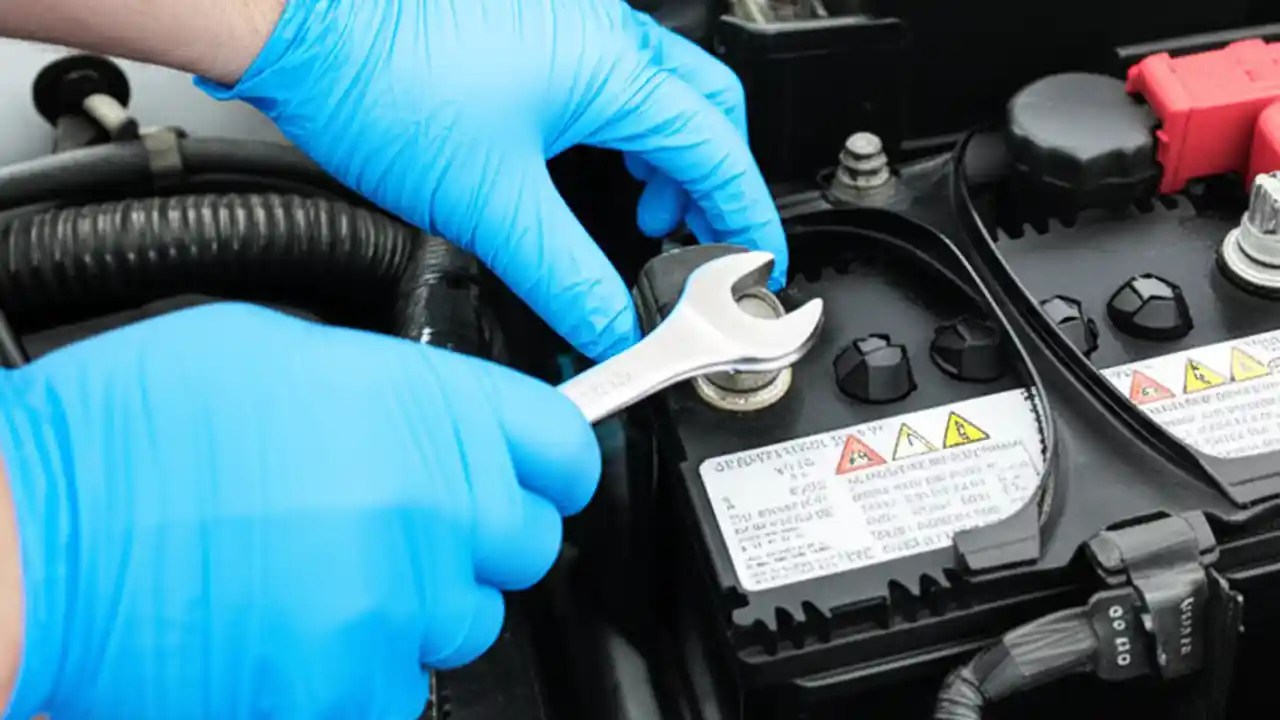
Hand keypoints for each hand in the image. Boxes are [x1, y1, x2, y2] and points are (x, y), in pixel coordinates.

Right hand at [1, 303, 599, 717]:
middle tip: (406, 523)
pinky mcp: (347, 691)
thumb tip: (435, 415)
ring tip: (325, 574)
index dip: (553, 461)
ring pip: (466, 622)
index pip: (563, 445)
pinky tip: (296, 628)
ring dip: (418, 604)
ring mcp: (393, 608)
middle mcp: (427, 507)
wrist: (32, 539)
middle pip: (526, 542)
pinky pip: (401, 686)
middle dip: (478, 536)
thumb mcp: (276, 351)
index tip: (542, 474)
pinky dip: (363, 668)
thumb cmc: (129, 434)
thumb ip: (389, 388)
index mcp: (418, 406)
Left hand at [196, 0, 787, 360]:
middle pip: (705, 108)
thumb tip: (607, 325)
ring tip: (648, 212)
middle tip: (706, 239)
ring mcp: (565, 22)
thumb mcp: (489, 205)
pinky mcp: (527, 29)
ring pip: (657, 90)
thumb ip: (564, 275)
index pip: (716, 151)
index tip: (757, 262)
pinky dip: (624, 130)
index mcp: (613, 69)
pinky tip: (591, 167)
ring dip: (667, 154)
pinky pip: (610, 78)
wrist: (298, 26)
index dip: (745, 217)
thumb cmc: (379, 81)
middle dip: (715, 180)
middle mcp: (601, 32)